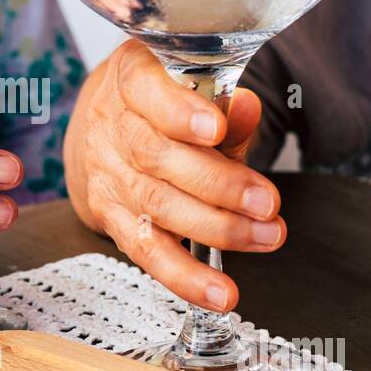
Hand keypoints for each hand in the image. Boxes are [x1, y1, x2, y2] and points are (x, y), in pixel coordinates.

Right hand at [64, 40, 283, 311]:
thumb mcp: (191, 87)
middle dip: (218, 185)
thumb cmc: (161, 102)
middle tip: (268, 203)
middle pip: (156, 157)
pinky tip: (220, 293)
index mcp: (129, 77)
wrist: (102, 129)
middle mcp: (108, 125)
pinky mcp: (110, 218)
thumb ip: (223, 102)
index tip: (217, 129)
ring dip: (216, 228)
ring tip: (265, 237)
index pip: (145, 92)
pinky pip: (146, 251)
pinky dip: (185, 276)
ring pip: (155, 206)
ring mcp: (106, 174)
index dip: (179, 113)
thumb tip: (246, 107)